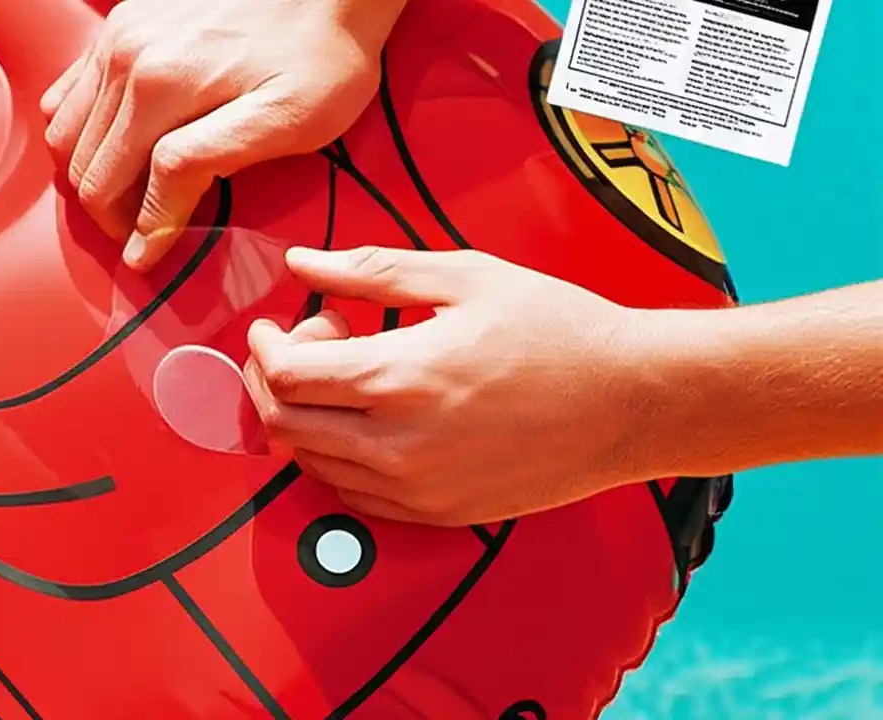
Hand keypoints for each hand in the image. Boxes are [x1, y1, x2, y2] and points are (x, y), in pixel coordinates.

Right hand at [40, 0, 407, 270]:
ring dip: (93, 174)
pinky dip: (83, 129)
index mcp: (159, 88)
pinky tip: (122, 144)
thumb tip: (146, 233)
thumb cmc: (324, 58)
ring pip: (66, 131)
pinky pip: (70, 90)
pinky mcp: (120, 21)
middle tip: (147, 231)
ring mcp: (116, 35)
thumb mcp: (286, 122)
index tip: (150, 259)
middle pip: (82, 165)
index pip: (115, 190)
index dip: (134, 235)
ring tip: (135, 193)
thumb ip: (205, 167)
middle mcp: (123, 58)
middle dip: (110, 213)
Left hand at [243, 246, 653, 526]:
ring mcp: (416, 488)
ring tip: (348, 377)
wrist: (631, 402)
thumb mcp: (465, 277)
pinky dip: (336, 457)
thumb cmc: (560, 333)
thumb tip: (303, 264)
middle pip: (283, 425)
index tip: (276, 324)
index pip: (286, 376)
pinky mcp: (435, 513)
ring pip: (310, 465)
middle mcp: (399, 444)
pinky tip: (370, 418)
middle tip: (305, 346)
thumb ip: (370, 271)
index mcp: (401, 377)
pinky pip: (351, 496)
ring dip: (303, 418)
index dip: (265, 345)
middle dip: (272, 381)